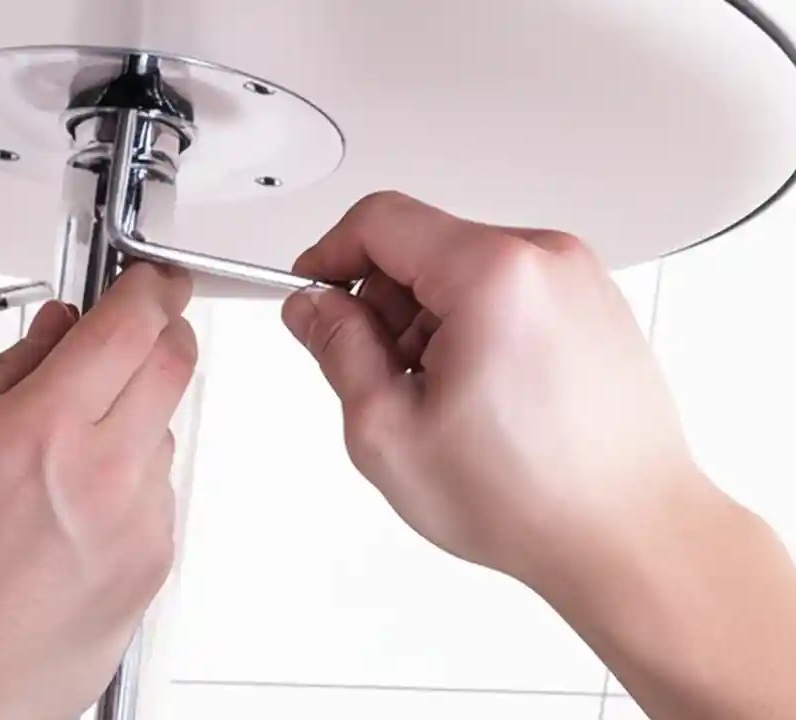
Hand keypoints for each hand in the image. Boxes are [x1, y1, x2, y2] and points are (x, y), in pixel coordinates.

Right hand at [0, 263, 195, 719]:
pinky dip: (131, 474)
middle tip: (133, 330)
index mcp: (43, 431)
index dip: (148, 287)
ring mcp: (139, 522)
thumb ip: (6, 371)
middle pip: (175, 363)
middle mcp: (105, 474)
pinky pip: (161, 489)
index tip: (150, 279)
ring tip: (67, 450)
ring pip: (168, 428)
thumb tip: (55, 326)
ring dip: (137, 413)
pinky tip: (74, 504)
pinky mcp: (155, 563)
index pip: (130, 325)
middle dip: (161, 331)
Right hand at [280, 191, 706, 584]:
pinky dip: (475, 331)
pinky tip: (481, 399)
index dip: (329, 254)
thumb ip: (337, 349)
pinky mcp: (594, 307)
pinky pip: (509, 293)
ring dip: (430, 324)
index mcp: (493, 274)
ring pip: (464, 272)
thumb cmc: (533, 497)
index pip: (381, 220)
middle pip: (424, 244)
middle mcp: (545, 260)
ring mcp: (579, 281)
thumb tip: (313, 309)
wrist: (631, 536)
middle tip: (379, 376)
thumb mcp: (388, 429)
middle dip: (384, 305)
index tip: (312, 292)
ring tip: (442, 402)